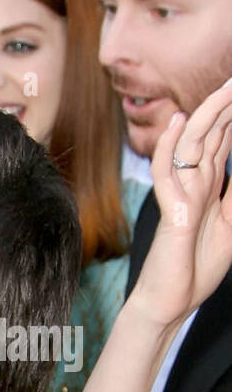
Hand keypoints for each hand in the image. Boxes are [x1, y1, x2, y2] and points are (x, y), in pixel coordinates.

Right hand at [133, 78, 231, 326]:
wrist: (171, 302)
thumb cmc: (196, 267)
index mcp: (211, 186)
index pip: (224, 141)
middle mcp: (195, 184)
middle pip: (211, 135)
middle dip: (227, 106)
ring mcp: (181, 195)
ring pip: (191, 146)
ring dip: (208, 116)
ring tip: (226, 89)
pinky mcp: (171, 211)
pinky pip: (166, 174)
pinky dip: (168, 147)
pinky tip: (176, 124)